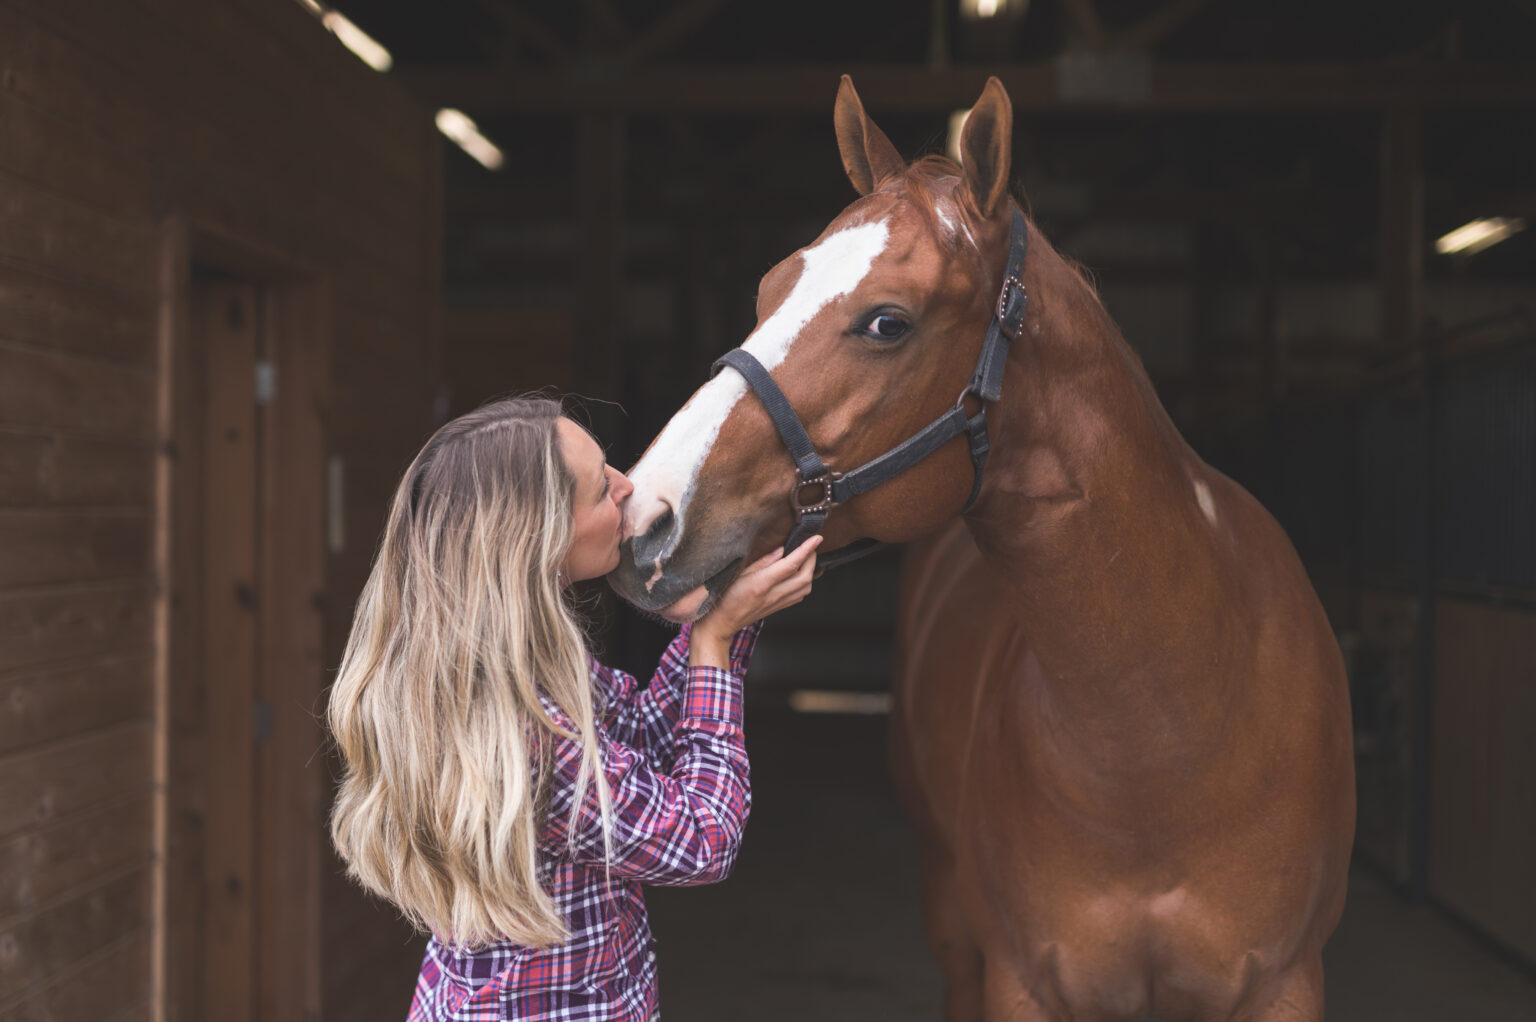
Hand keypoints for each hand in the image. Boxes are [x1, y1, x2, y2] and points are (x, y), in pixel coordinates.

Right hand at [689, 536, 820, 669]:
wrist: (721, 623)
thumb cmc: (724, 597)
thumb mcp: (737, 573)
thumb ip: (762, 562)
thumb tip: (781, 550)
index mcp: (762, 583)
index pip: (791, 564)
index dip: (806, 549)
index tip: (816, 538)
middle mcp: (773, 595)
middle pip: (805, 577)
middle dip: (812, 559)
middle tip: (810, 546)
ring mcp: (777, 603)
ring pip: (806, 587)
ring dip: (811, 571)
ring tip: (806, 558)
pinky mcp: (778, 608)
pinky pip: (800, 595)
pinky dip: (805, 582)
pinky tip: (799, 574)